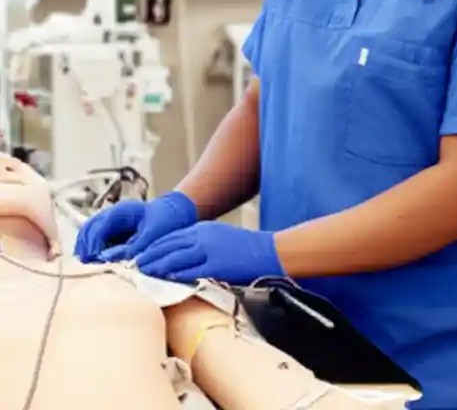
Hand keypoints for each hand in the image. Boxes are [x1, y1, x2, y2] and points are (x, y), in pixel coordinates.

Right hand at [75, 191, 198, 262]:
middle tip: (85, 265)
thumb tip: (112, 258)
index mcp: (121, 212)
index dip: (92, 244)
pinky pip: (97, 239)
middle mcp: (112, 215)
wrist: (177, 212)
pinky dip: (94, 250)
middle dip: (84, 247)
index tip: (93, 259)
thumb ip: (134, 245)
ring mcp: (111, 222)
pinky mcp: (113, 231)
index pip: (98, 227)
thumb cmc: (167, 219)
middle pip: (88, 229)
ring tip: (87, 265)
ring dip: (86, 249)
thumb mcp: (154, 233)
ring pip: (89, 234)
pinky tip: (95, 262)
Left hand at [135, 221, 283, 283]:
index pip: (168, 237)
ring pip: (172, 257)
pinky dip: (172, 275)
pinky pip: (188, 270)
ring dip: (154, 266)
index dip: (150, 247)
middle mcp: (203, 236)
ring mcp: (209, 250)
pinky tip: (162, 279)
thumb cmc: (249, 249)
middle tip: (130, 266)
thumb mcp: (221, 238)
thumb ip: (200, 245)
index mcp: (203, 229)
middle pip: (165, 245)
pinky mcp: (216, 265)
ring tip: (140, 274)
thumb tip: (179, 258)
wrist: (272, 252)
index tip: (137, 256)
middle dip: (146, 256)